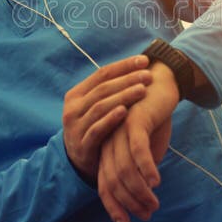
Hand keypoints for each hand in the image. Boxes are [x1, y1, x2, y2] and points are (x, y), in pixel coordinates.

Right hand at [63, 55, 151, 180]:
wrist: (79, 160)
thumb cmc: (95, 127)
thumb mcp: (97, 107)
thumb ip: (109, 91)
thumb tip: (137, 65)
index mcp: (76, 94)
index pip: (102, 74)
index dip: (124, 66)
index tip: (145, 60)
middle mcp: (73, 108)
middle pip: (103, 89)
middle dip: (127, 79)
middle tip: (148, 75)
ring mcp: (75, 127)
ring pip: (100, 106)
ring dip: (122, 96)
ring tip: (142, 90)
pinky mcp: (81, 145)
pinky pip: (96, 129)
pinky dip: (110, 119)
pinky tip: (125, 111)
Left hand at [97, 62, 178, 221]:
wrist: (161, 83)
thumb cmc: (154, 117)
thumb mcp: (147, 147)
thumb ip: (141, 167)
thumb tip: (144, 194)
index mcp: (108, 148)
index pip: (103, 184)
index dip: (113, 206)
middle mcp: (109, 141)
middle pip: (112, 180)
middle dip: (128, 202)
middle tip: (147, 214)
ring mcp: (119, 130)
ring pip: (124, 169)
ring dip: (139, 191)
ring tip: (153, 202)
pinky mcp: (134, 120)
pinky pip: (137, 150)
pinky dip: (145, 169)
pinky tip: (154, 181)